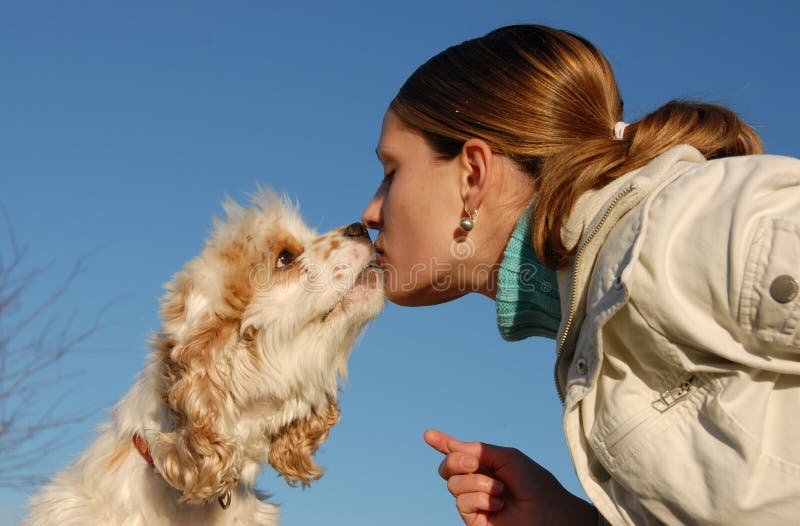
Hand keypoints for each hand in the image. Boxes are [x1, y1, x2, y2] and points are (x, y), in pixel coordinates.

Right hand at [424, 429, 596, 525]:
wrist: (547, 511)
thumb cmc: (534, 483)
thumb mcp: (506, 457)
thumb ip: (479, 450)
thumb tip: (453, 448)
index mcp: (486, 465)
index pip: (460, 454)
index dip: (443, 444)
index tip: (428, 435)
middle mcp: (477, 482)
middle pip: (447, 467)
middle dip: (455, 460)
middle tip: (473, 463)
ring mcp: (474, 501)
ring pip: (453, 484)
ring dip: (478, 482)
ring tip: (500, 490)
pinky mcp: (474, 520)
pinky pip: (461, 501)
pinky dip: (480, 498)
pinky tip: (498, 503)